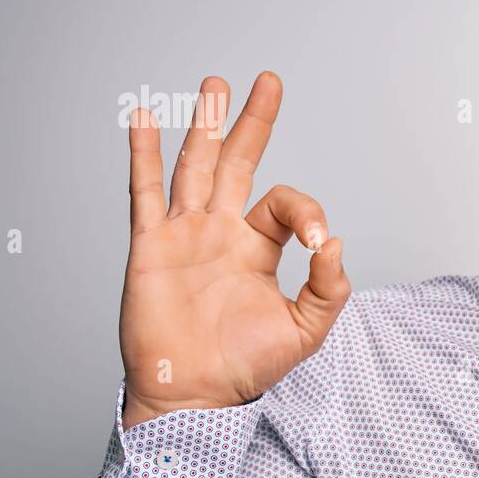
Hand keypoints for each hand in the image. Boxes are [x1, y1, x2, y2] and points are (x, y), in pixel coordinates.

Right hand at [120, 72, 349, 428]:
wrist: (195, 395)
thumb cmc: (245, 367)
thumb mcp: (305, 331)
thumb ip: (328, 290)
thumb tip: (336, 244)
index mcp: (257, 247)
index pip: (284, 204)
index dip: (306, 211)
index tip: (318, 241)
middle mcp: (221, 232)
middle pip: (237, 163)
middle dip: (251, 123)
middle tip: (268, 82)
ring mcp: (184, 235)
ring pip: (195, 167)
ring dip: (205, 125)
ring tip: (215, 85)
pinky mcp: (151, 247)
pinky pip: (145, 194)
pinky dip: (143, 155)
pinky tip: (143, 119)